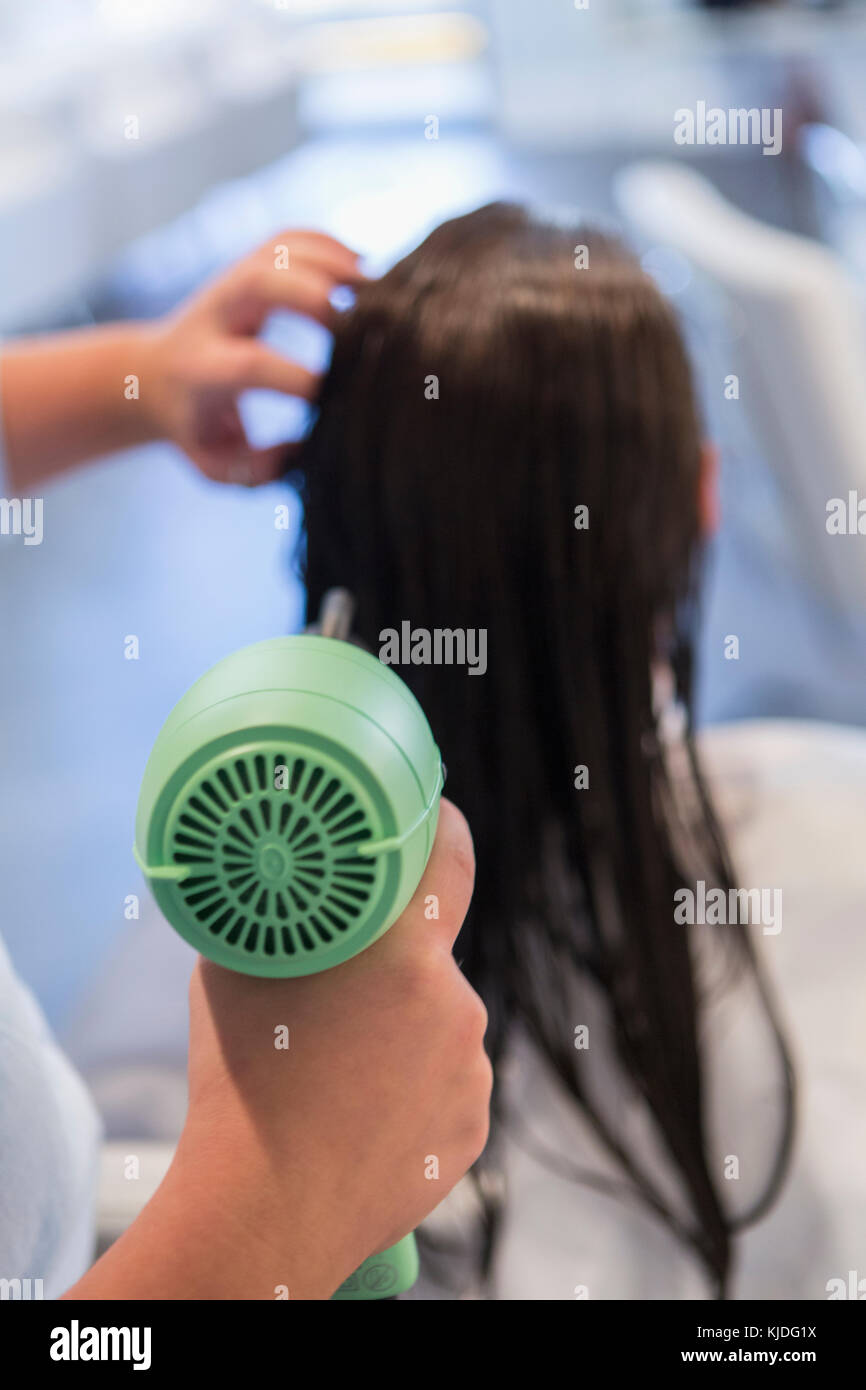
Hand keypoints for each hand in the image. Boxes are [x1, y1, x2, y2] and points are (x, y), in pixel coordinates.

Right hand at [65, 800, 491, 1300]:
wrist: (265, 1207)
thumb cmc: (242, 1079)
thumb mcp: (236, 971)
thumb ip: (275, 917)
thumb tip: (271, 881)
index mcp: (406, 953)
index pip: (451, 860)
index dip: (445, 827)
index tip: (436, 816)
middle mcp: (456, 1004)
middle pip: (428, 959)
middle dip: (389, 969)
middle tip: (333, 1002)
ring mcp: (470, 1071)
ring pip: (437, 1027)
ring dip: (401, 1034)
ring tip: (337, 1074)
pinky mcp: (472, 1128)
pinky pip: (446, 1086)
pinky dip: (412, 1090)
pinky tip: (362, 1114)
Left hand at [144, 229, 363, 485]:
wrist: (150, 376)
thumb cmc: (195, 428)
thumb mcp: (215, 464)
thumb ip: (258, 469)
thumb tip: (307, 448)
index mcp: (201, 368)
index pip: (250, 363)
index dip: (297, 377)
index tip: (335, 397)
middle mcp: (214, 314)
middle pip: (262, 281)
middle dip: (317, 298)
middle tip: (366, 328)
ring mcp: (231, 281)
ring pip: (281, 250)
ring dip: (335, 265)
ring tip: (382, 297)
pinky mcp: (250, 263)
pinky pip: (294, 238)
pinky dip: (334, 248)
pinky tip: (367, 278)